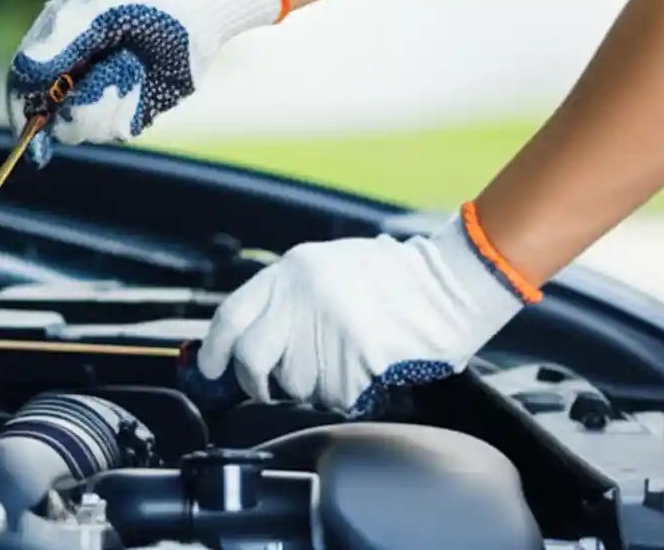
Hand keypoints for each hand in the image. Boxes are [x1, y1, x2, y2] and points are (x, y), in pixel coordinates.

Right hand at [7, 0, 285, 166]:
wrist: (201, 5)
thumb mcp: (98, 8)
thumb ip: (59, 39)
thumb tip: (25, 73)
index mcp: (53, 43)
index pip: (22, 83)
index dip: (20, 108)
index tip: (28, 130)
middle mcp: (71, 74)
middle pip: (50, 116)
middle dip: (75, 101)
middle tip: (103, 72)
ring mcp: (100, 95)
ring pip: (84, 127)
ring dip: (108, 98)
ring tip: (130, 65)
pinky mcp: (129, 112)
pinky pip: (117, 128)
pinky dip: (130, 105)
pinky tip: (143, 79)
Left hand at [196, 205, 540, 413]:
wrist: (453, 280)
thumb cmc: (393, 276)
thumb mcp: (325, 266)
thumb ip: (284, 295)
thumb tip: (246, 336)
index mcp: (292, 271)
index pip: (230, 316)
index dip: (214, 350)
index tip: (210, 369)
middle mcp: (303, 299)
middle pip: (252, 358)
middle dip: (254, 382)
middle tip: (265, 389)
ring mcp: (330, 331)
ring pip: (296, 384)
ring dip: (313, 386)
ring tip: (342, 361)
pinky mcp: (358, 361)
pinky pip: (334, 398)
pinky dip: (346, 394)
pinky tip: (365, 369)